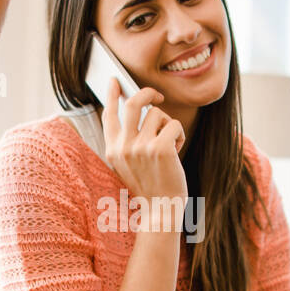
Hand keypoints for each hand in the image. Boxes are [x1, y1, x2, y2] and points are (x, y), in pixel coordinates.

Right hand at [100, 79, 187, 227]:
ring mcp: (141, 147)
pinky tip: (177, 152)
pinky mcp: (160, 148)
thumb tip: (138, 111)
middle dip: (148, 92)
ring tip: (169, 145)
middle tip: (159, 95)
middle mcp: (123, 147)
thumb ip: (128, 141)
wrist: (161, 210)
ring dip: (168, 125)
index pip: (109, 114)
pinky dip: (179, 135)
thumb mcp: (129, 164)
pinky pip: (174, 125)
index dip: (112, 94)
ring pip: (158, 114)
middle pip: (133, 103)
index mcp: (113, 150)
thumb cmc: (150, 186)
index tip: (115, 81)